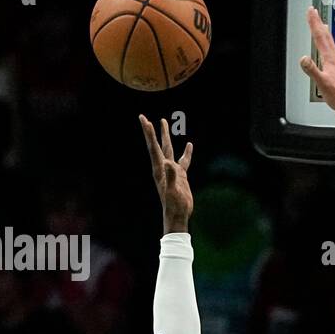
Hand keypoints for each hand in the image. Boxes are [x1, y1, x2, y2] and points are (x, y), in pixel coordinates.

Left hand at [138, 114, 193, 232]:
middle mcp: (163, 167)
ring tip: (164, 123)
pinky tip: (189, 145)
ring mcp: (172, 171)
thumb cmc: (174, 205)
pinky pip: (183, 160)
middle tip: (145, 118)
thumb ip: (171, 176)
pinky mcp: (180, 175)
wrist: (178, 215)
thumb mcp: (173, 190)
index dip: (149, 134)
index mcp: (160, 169)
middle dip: (152, 132)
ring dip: (166, 137)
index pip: (154, 148)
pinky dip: (186, 152)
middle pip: (158, 145)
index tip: (145, 121)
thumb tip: (169, 163)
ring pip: (169, 149)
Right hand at [299, 6, 334, 119]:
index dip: (314, 23)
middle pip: (326, 37)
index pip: (320, 37)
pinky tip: (330, 50)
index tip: (311, 11)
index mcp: (330, 60)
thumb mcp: (322, 83)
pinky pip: (334, 53)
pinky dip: (330, 46)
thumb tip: (303, 59)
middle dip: (319, 23)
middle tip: (315, 12)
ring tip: (322, 26)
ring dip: (325, 34)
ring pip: (331, 44)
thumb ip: (312, 70)